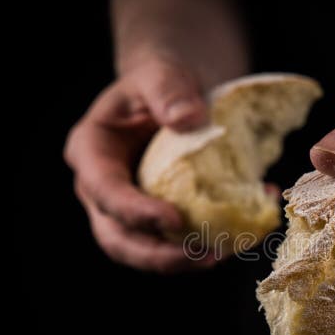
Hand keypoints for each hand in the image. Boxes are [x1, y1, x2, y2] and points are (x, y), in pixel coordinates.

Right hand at [64, 58, 214, 272]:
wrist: (176, 94)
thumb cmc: (162, 81)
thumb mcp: (162, 73)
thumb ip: (169, 91)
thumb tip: (188, 120)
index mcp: (92, 151)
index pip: (105, 191)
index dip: (135, 212)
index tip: (174, 219)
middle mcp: (102, 189)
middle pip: (117, 238)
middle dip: (158, 256)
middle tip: (202, 257)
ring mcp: (129, 209)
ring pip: (145, 251)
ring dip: (183, 261)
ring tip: (224, 254)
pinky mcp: (158, 220)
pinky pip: (176, 241)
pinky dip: (207, 244)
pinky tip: (242, 235)